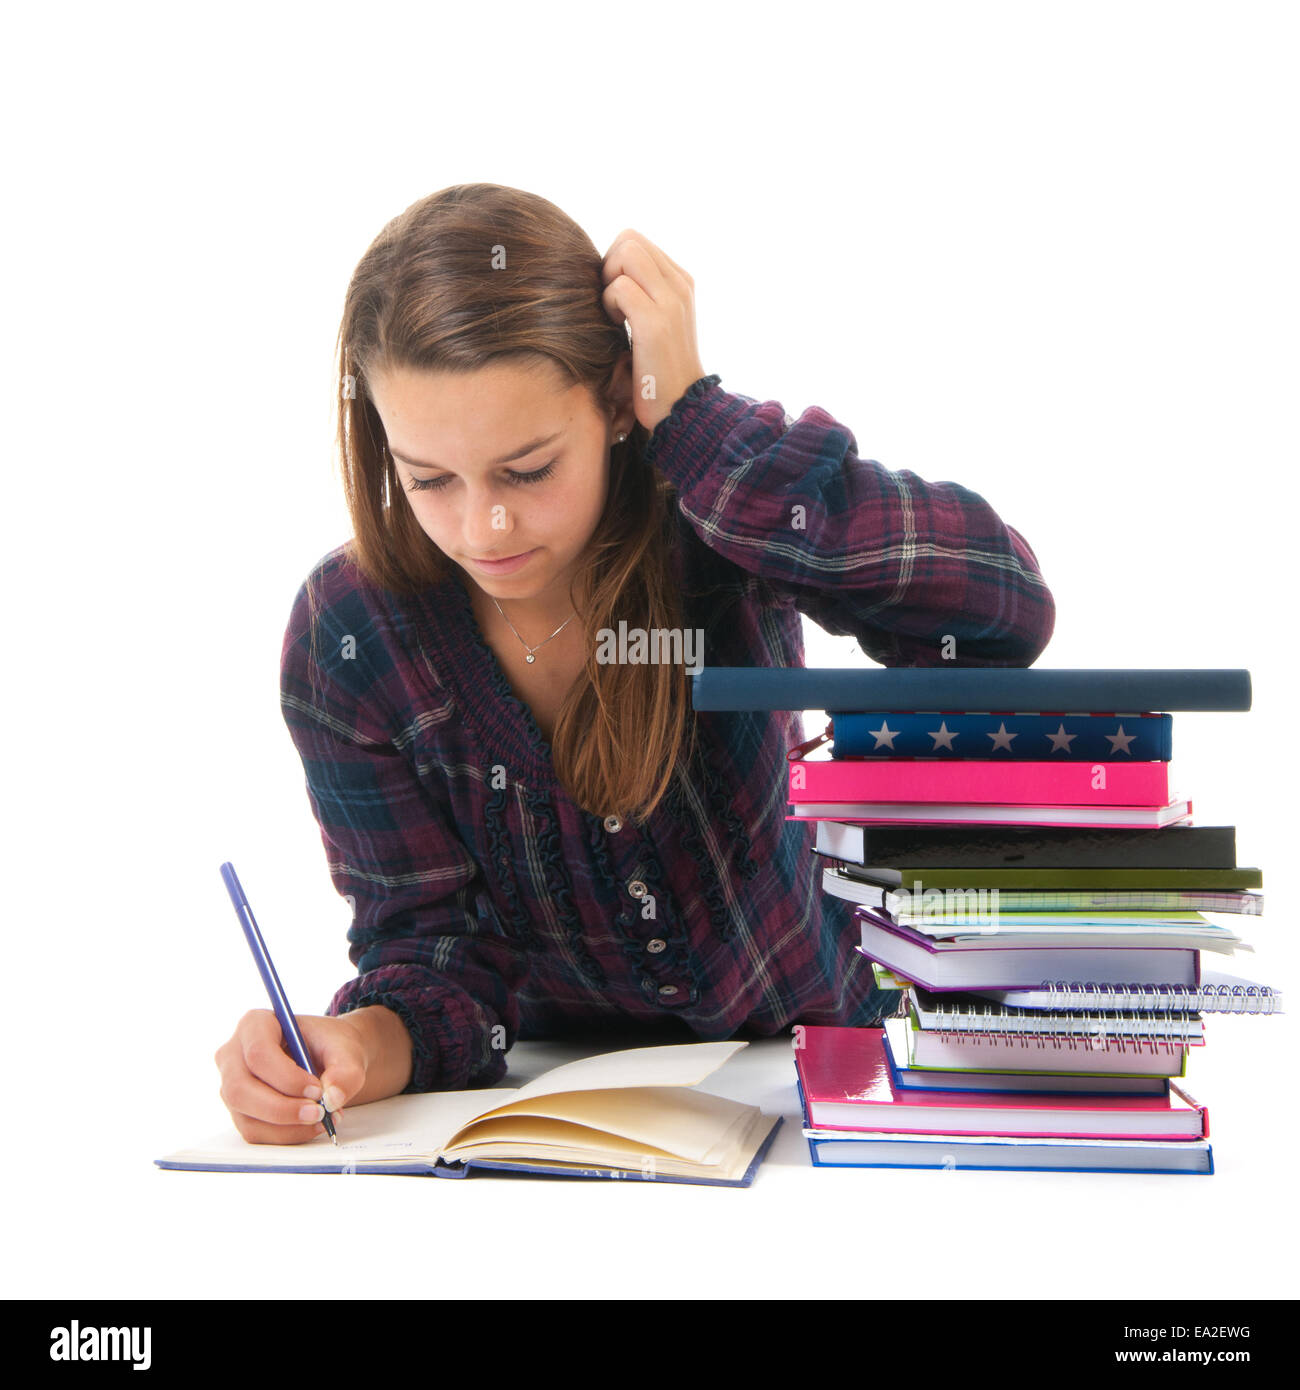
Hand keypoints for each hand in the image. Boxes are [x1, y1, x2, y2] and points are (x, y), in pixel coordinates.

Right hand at [215, 1008, 372, 1144]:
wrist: (329, 1056)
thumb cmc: (331, 1045)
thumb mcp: (347, 1049)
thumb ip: (345, 1071)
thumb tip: (331, 1099)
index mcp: (254, 1024)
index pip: (258, 1054)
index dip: (287, 1078)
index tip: (317, 1089)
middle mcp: (234, 1054)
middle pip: (241, 1090)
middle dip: (282, 1109)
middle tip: (319, 1112)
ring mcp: (231, 1085)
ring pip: (247, 1117)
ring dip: (287, 1127)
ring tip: (323, 1118)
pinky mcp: (240, 1111)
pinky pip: (255, 1132)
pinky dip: (286, 1136)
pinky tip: (311, 1126)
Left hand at [601, 229, 706, 433]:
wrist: (682, 409)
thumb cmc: (658, 372)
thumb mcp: (656, 324)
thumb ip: (642, 293)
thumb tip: (605, 273)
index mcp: (681, 282)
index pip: (636, 241)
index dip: (614, 264)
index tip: (616, 299)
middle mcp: (680, 285)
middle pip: (628, 239)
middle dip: (608, 267)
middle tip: (611, 305)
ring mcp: (671, 301)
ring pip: (624, 253)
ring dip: (608, 283)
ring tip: (616, 316)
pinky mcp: (656, 322)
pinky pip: (619, 288)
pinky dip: (609, 305)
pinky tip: (617, 328)